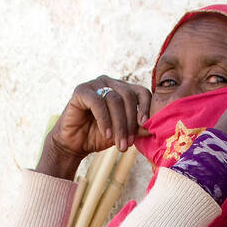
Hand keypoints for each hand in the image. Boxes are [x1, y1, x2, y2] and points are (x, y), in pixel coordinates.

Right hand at [36, 76, 151, 179]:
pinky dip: (105, 120)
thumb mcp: (121, 133)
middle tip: (129, 143)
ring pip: (114, 100)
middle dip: (130, 122)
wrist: (74, 143)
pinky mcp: (81, 90)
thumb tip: (153, 129)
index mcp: (123, 90)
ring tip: (119, 144)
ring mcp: (95, 84)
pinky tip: (106, 134)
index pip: (141, 91)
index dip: (146, 107)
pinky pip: (98, 102)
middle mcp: (110, 83)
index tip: (145, 124)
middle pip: (128, 96)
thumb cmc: (98, 136)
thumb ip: (136, 129)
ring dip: (119, 125)